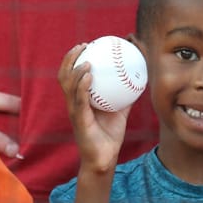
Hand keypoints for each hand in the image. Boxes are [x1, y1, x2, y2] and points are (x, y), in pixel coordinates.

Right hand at [59, 44, 128, 173]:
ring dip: (74, 69)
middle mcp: (73, 103)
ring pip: (68, 86)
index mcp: (79, 99)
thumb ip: (127, 96)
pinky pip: (79, 100)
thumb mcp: (121, 111)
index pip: (71, 74)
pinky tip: (89, 75)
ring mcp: (74, 111)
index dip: (74, 58)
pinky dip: (82, 86)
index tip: (85, 44)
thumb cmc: (110, 135)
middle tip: (82, 45)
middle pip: (64, 75)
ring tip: (85, 59)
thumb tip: (139, 79)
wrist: (104, 159)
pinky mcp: (79, 120)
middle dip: (69, 58)